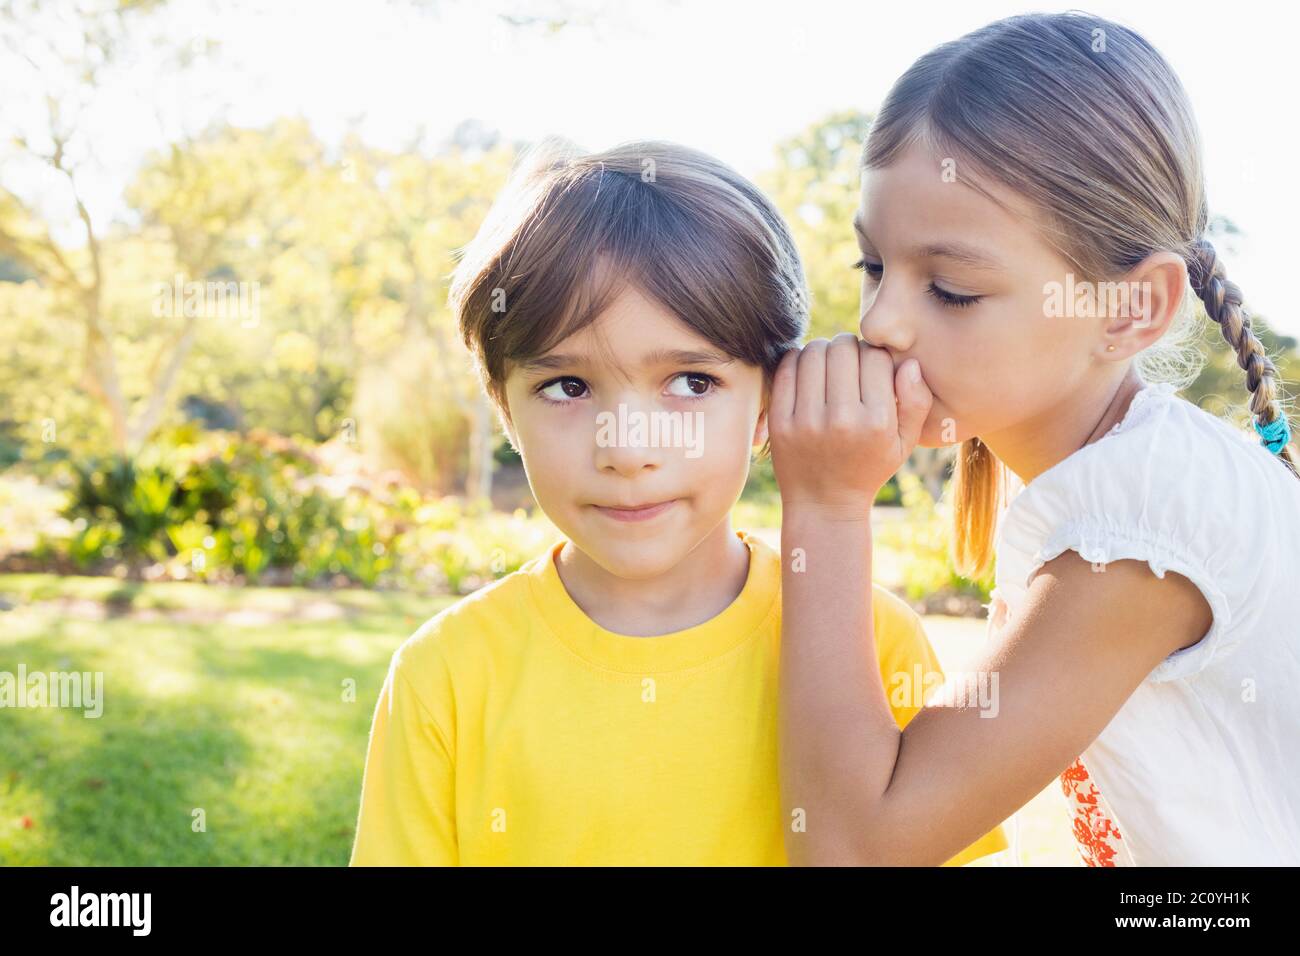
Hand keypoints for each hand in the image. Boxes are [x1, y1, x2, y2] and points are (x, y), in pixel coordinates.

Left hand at [769, 333, 932, 517]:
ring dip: (823, 350)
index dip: (874, 354)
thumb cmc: (868, 468)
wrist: (824, 505)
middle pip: (843, 349)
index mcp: (877, 422)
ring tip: (828, 363)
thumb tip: (909, 363)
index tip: (870, 365)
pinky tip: (807, 370)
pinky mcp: (780, 422)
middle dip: (848, 347)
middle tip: (847, 360)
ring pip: (814, 352)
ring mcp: (807, 421)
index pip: (875, 357)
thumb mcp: (905, 443)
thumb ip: (917, 401)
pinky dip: (797, 360)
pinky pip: (787, 369)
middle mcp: (842, 420)